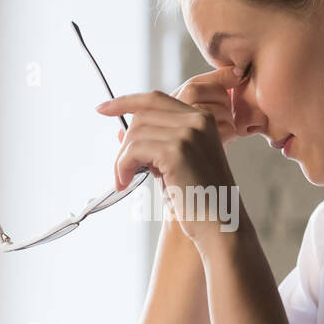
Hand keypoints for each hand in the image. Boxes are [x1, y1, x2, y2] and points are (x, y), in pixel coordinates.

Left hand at [97, 65, 247, 247]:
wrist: (220, 225)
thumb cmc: (200, 200)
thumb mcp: (175, 164)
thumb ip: (153, 144)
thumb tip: (120, 132)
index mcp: (202, 119)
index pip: (155, 99)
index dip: (126, 101)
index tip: (102, 108)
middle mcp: (197, 120)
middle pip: (141, 116)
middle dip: (125, 144)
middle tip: (121, 171)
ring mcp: (189, 133)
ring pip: (135, 134)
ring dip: (121, 159)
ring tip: (124, 180)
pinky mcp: (177, 151)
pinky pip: (135, 150)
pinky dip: (123, 167)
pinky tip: (125, 183)